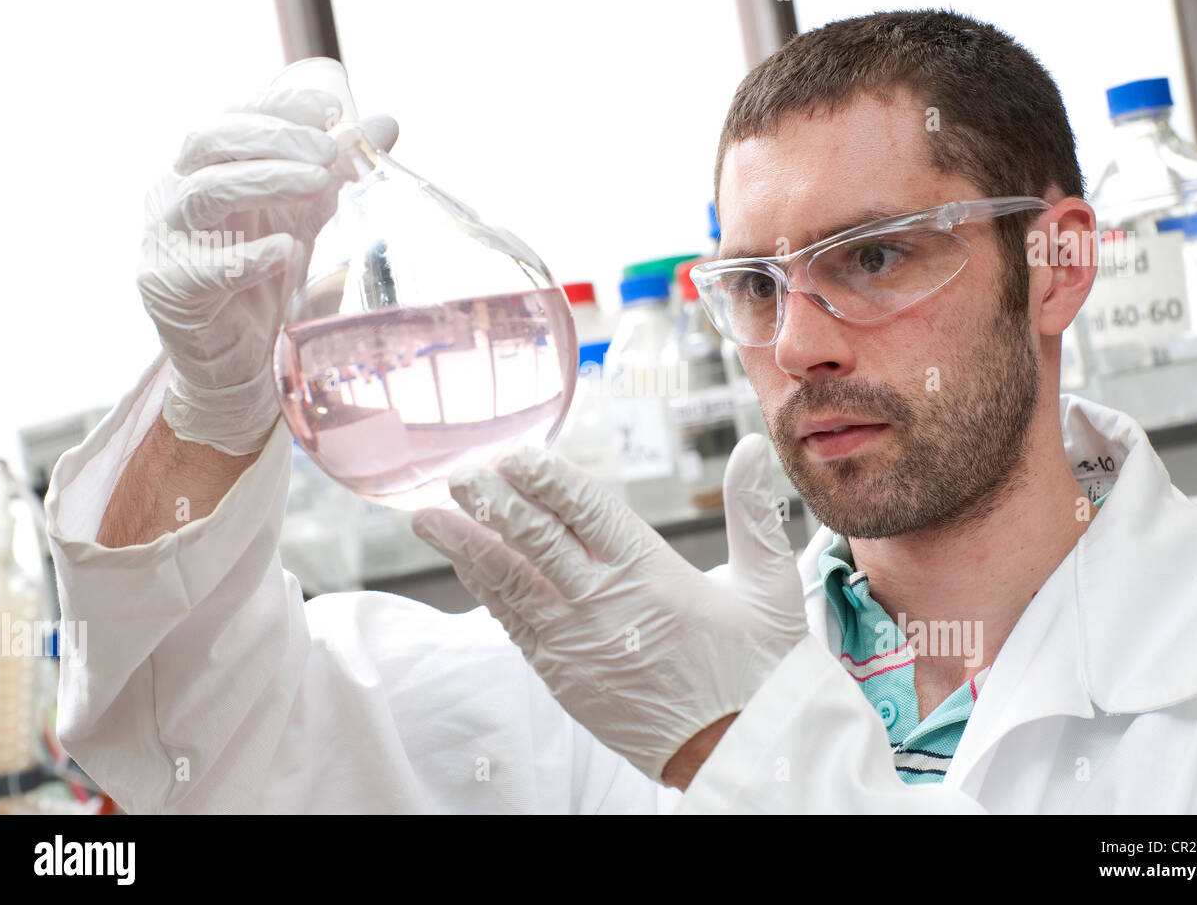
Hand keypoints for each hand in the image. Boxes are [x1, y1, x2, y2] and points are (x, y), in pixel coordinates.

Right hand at [136, 86, 397, 454]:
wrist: (240, 358)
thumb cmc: (266, 278)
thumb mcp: (305, 216)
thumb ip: (336, 172)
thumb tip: (385, 122)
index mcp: (204, 169)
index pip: (232, 119)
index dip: (277, 107)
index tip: (329, 109)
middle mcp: (174, 194)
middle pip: (209, 143)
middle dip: (272, 139)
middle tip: (326, 151)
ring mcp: (165, 240)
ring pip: (203, 193)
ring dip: (263, 181)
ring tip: (317, 182)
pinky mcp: (169, 289)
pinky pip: (203, 269)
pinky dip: (246, 257)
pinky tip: (285, 250)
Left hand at [410, 434, 809, 782]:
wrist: (738, 749)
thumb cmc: (755, 668)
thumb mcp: (767, 585)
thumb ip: (751, 510)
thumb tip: (745, 448)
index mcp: (651, 572)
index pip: (585, 509)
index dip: (545, 477)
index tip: (515, 452)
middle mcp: (604, 602)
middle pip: (534, 538)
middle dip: (491, 501)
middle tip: (459, 473)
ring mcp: (576, 641)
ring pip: (509, 581)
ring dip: (466, 545)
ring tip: (429, 516)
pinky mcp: (562, 674)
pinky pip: (513, 623)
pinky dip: (486, 590)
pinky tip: (466, 566)